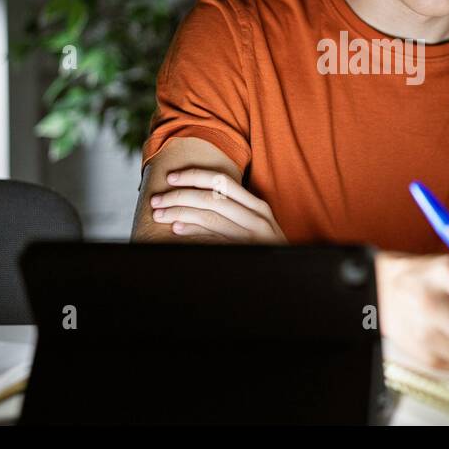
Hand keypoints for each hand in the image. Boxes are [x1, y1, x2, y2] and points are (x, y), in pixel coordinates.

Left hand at [149, 168, 286, 242]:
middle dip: (179, 196)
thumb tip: (196, 204)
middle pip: (210, 198)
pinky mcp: (244, 251)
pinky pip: (212, 239)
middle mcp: (256, 218)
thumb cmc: (267, 248)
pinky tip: (176, 230)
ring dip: (179, 213)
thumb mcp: (256, 226)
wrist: (292, 272)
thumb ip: (235, 213)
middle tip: (156, 200)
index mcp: (257, 206)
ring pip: (208, 216)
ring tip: (159, 214)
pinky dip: (192, 233)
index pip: (222, 181)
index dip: (194, 176)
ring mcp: (251, 236)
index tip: (171, 177)